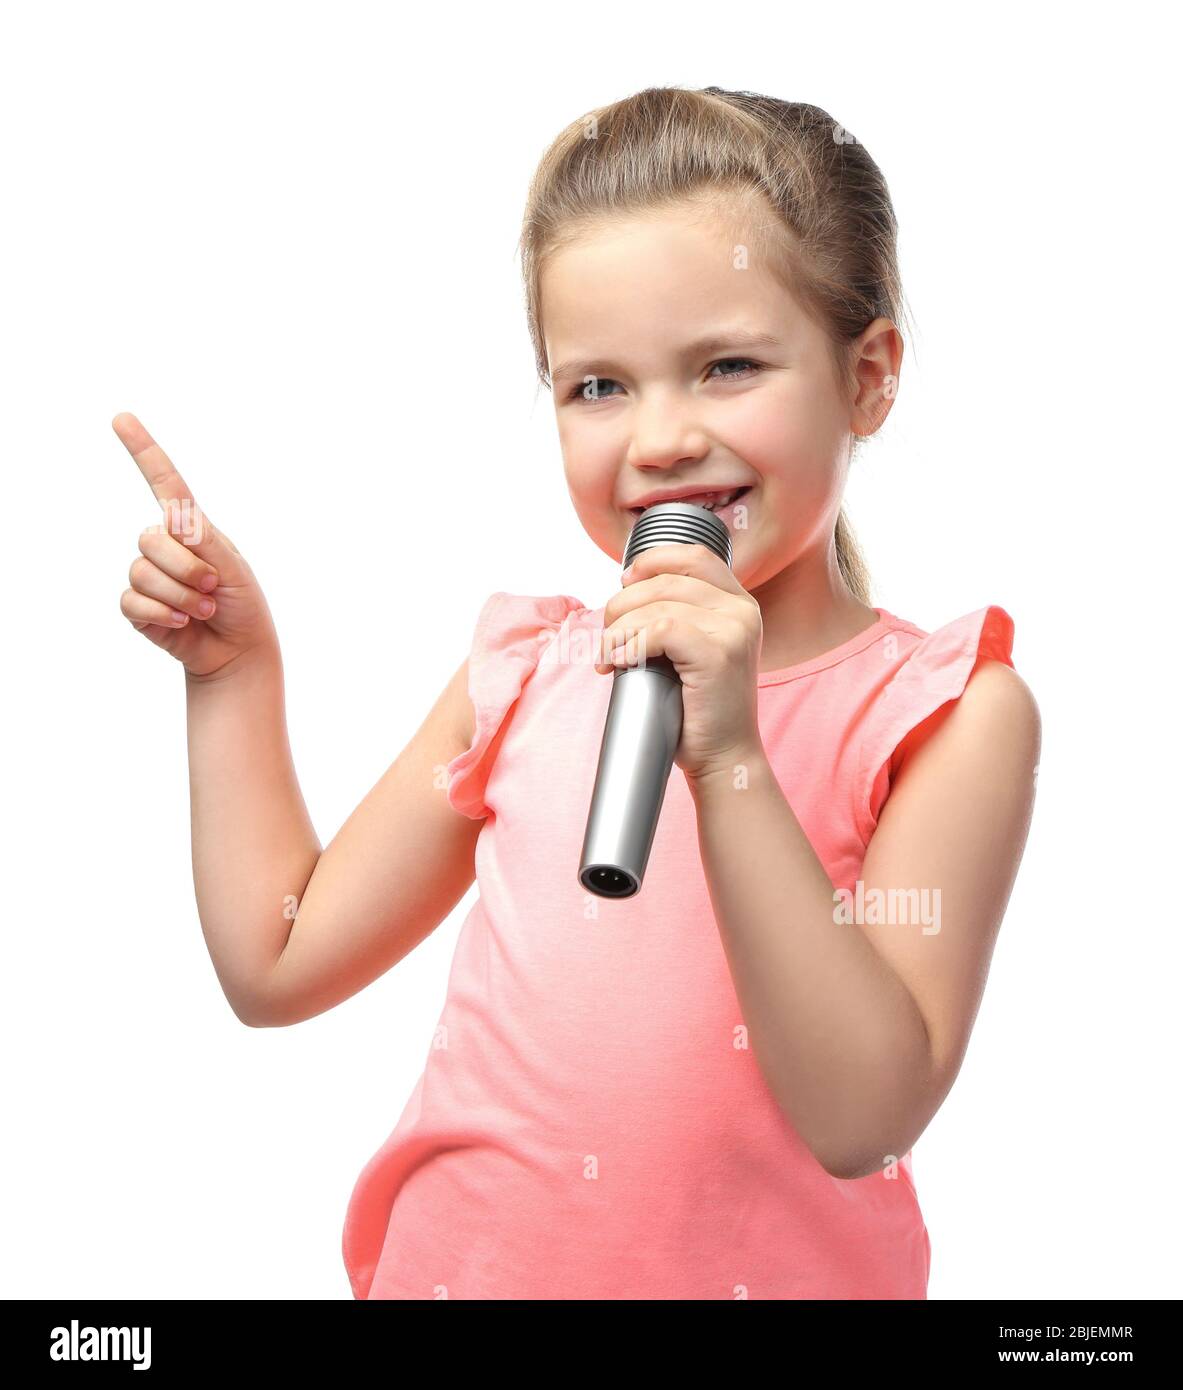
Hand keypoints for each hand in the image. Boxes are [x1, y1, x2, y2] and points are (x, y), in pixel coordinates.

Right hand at [115, 412, 279, 678]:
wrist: (238, 651)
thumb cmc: (243, 605)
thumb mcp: (235, 570)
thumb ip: (205, 543)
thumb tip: (174, 517)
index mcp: (193, 529)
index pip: (165, 484)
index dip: (144, 451)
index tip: (122, 419)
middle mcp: (165, 546)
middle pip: (150, 538)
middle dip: (187, 568)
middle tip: (214, 590)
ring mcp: (149, 575)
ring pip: (142, 572)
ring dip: (181, 596)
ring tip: (205, 610)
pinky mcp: (137, 606)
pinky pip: (132, 600)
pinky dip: (162, 614)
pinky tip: (181, 622)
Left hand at [594, 542, 764, 781]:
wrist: (725, 757)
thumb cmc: (700, 709)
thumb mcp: (694, 651)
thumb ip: (678, 618)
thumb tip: (626, 592)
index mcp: (739, 604)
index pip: (693, 556)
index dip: (652, 562)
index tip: (624, 583)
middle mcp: (742, 611)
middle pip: (666, 580)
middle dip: (622, 605)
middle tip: (608, 636)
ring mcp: (734, 630)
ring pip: (657, 606)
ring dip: (619, 629)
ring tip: (609, 656)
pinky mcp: (718, 654)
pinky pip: (660, 630)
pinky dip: (631, 644)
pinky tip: (620, 663)